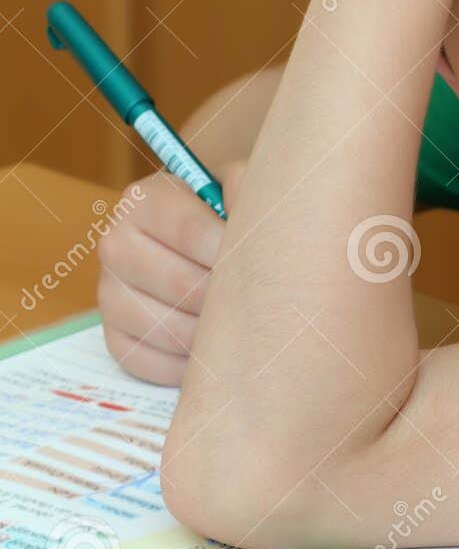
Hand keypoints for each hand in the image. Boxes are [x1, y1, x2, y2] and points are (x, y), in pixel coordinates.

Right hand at [97, 160, 246, 385]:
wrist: (198, 239)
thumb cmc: (223, 212)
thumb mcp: (235, 184)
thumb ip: (245, 188)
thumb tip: (252, 220)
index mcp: (143, 201)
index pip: (189, 230)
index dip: (231, 251)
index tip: (259, 262)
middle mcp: (115, 244)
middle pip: (179, 284)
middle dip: (225, 297)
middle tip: (256, 300)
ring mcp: (110, 293)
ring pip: (166, 328)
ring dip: (210, 335)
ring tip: (239, 325)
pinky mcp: (114, 336)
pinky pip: (151, 362)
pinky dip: (187, 364)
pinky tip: (213, 349)